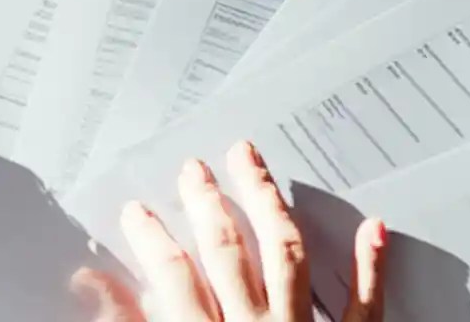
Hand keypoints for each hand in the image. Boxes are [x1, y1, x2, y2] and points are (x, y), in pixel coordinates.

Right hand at [74, 141, 385, 321]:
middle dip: (206, 203)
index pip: (173, 276)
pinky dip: (370, 266)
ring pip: (286, 253)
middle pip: (227, 250)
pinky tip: (373, 227)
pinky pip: (364, 305)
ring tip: (253, 163)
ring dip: (268, 202)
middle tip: (193, 170)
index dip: (151, 238)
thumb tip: (96, 291)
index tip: (137, 213)